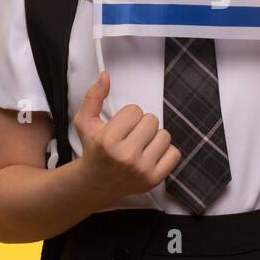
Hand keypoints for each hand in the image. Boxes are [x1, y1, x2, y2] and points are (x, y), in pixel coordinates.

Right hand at [74, 70, 181, 202]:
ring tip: (140, 145)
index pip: (135, 110)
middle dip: (141, 125)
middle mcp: (126, 156)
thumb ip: (93, 97)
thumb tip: (105, 76)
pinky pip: (174, 153)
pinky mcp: (154, 179)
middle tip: (130, 135)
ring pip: (165, 135)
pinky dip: (165, 152)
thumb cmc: (93, 151)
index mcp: (108, 141)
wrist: (96, 183)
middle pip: (151, 120)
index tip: (120, 126)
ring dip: (154, 137)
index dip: (128, 116)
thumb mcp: (85, 122)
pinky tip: (150, 155)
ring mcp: (142, 170)